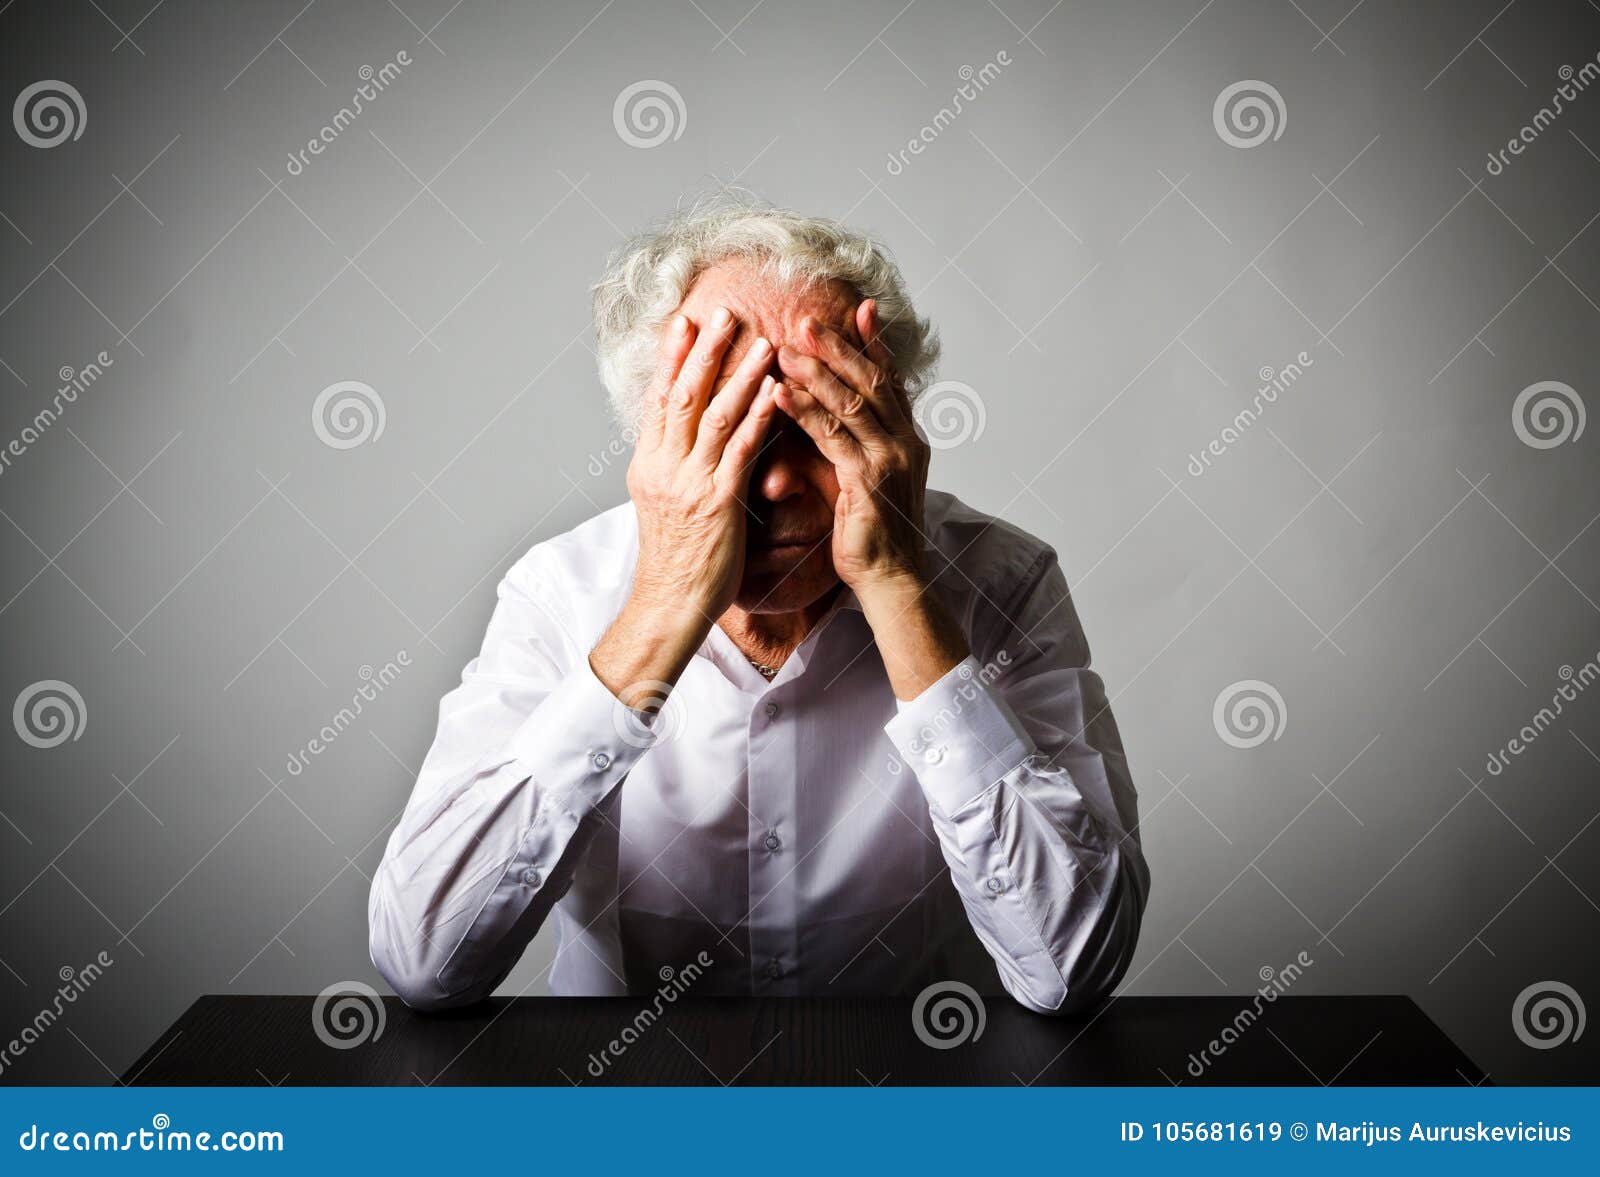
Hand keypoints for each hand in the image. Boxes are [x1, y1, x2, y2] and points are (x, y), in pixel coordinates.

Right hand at [625, 306, 780, 622]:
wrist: (671, 604)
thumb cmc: (675, 558)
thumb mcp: (661, 502)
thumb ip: (671, 465)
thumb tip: (678, 436)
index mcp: (648, 464)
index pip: (658, 399)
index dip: (672, 357)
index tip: (685, 321)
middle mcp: (664, 466)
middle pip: (682, 395)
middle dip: (704, 351)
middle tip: (723, 312)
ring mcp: (689, 482)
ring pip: (714, 415)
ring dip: (740, 374)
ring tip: (762, 341)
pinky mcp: (718, 502)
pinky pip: (741, 450)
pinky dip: (758, 417)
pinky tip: (775, 393)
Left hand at [773, 300, 930, 592]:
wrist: (893, 581)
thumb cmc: (873, 535)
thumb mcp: (864, 480)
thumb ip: (851, 446)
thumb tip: (829, 421)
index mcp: (908, 439)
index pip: (891, 381)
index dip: (875, 344)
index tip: (860, 309)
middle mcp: (905, 443)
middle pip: (872, 381)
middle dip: (840, 346)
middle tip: (808, 318)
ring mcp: (890, 461)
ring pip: (853, 403)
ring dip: (818, 371)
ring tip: (787, 345)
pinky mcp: (868, 481)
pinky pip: (832, 437)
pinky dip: (805, 411)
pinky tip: (781, 393)